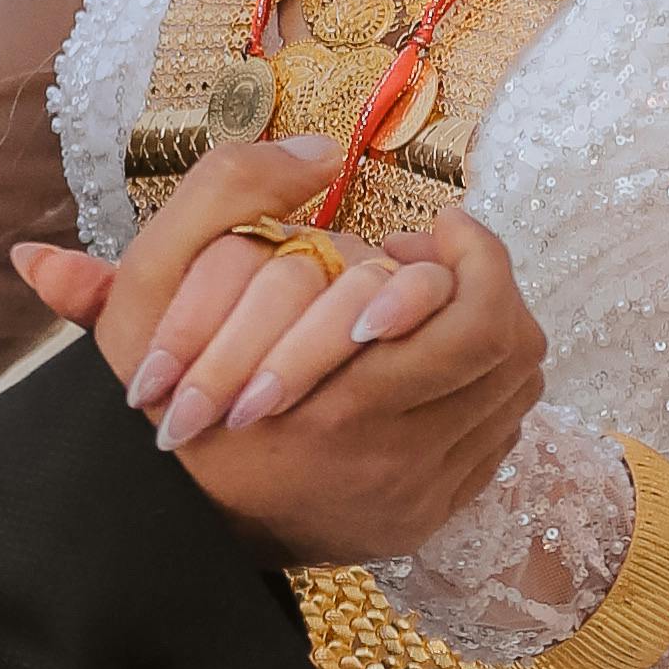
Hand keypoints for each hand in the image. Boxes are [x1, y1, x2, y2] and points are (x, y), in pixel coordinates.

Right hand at [8, 153, 543, 571]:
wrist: (161, 515)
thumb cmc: (160, 394)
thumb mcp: (155, 280)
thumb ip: (228, 193)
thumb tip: (321, 149)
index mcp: (341, 409)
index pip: (477, 322)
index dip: (475, 256)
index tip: (433, 226)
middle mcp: (393, 463)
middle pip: (513, 356)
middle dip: (492, 286)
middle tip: (446, 257)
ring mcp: (414, 498)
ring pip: (513, 395)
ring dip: (489, 334)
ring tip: (437, 303)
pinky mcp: (422, 519)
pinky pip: (493, 441)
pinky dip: (480, 389)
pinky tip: (433, 360)